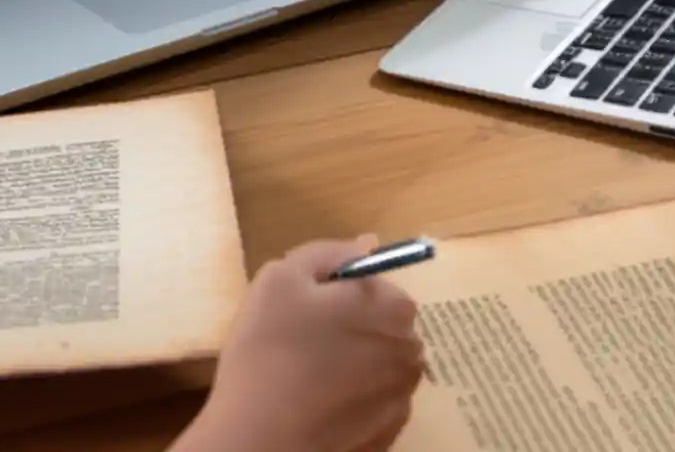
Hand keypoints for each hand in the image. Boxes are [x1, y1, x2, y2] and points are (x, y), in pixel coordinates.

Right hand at [175, 236, 424, 451]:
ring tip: (307, 378)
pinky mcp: (389, 433)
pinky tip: (318, 406)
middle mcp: (412, 349)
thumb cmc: (270, 349)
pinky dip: (351, 400)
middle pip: (379, 324)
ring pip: (377, 364)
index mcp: (394, 307)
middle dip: (349, 327)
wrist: (261, 439)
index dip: (334, 294)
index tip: (303, 312)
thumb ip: (329, 253)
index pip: (371, 284)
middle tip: (301, 344)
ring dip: (352, 363)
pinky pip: (371, 402)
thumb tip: (368, 243)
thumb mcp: (282, 277)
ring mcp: (403, 396)